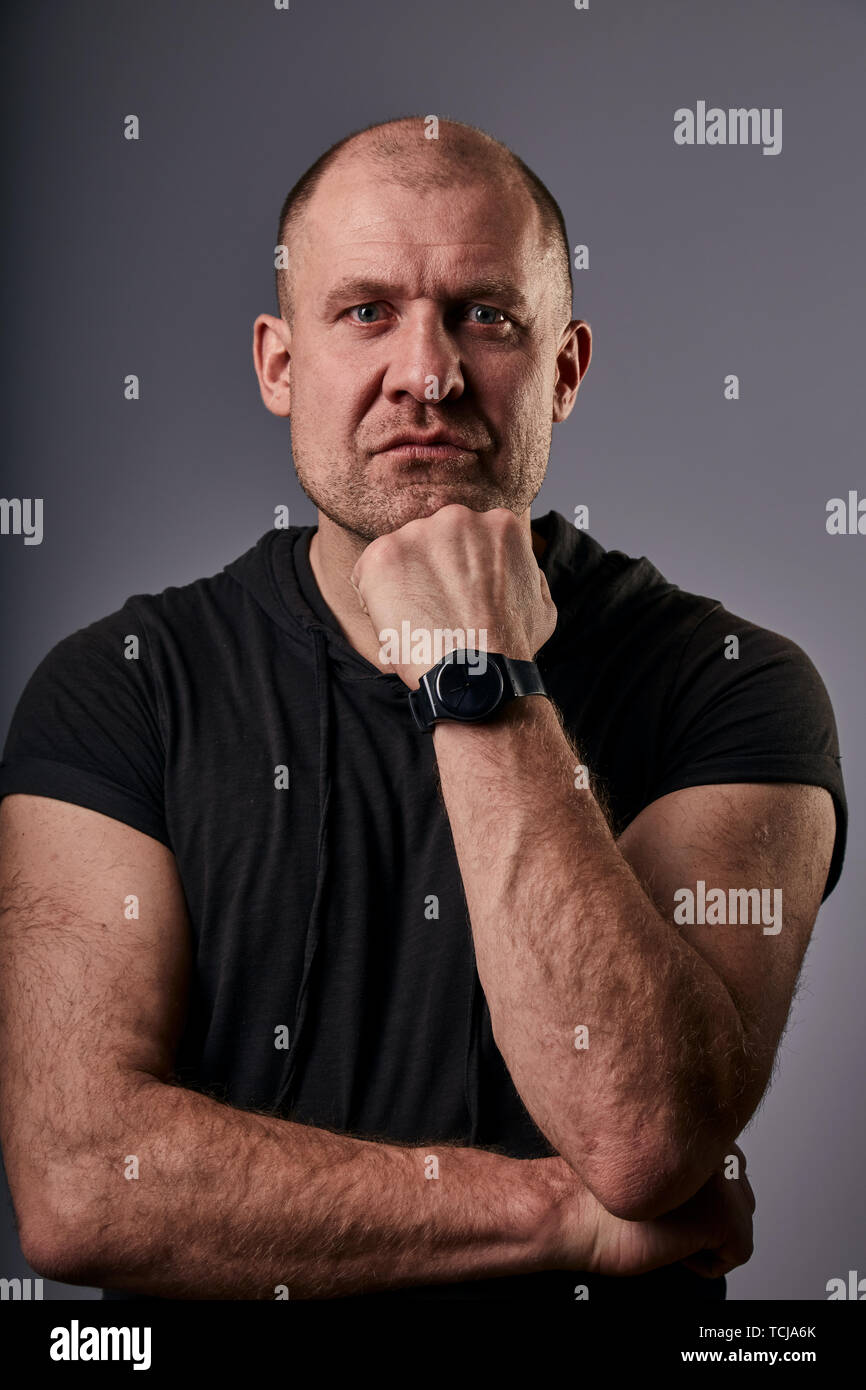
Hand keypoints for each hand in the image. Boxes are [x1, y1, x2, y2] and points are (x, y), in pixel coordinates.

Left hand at [349, 505, 556, 687]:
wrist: (478, 673)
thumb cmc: (510, 647)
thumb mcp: (541, 603)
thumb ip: (526, 573)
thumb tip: (520, 569)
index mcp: (498, 523)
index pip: (466, 536)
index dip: (459, 569)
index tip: (459, 595)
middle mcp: (457, 517)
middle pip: (431, 539)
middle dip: (430, 570)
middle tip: (437, 609)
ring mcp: (417, 534)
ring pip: (399, 553)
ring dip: (402, 583)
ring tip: (419, 620)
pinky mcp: (383, 555)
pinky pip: (367, 572)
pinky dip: (374, 598)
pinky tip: (397, 623)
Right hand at [538, 1145, 754, 1278]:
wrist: (569, 1210)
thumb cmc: (596, 1191)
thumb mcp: (650, 1162)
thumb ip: (686, 1156)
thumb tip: (715, 1184)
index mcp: (692, 1122)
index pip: (727, 1168)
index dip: (696, 1197)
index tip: (667, 1202)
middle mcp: (712, 1141)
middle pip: (740, 1195)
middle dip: (708, 1215)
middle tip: (664, 1216)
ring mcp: (721, 1176)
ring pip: (740, 1223)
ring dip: (707, 1236)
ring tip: (666, 1226)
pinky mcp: (722, 1213)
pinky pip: (738, 1253)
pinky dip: (707, 1264)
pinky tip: (673, 1246)